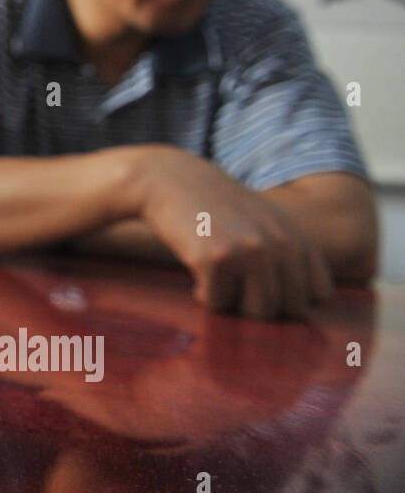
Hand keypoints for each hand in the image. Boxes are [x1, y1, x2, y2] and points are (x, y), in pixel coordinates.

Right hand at [131, 146, 333, 318]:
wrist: (173, 180)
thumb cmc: (218, 208)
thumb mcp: (268, 222)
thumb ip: (290, 254)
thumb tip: (303, 308)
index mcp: (299, 237)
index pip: (319, 294)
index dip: (291, 299)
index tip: (265, 288)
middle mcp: (280, 244)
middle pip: (288, 310)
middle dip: (261, 305)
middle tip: (237, 286)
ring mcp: (249, 251)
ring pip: (258, 313)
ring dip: (235, 304)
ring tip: (220, 283)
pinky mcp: (215, 259)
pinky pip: (218, 303)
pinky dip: (205, 295)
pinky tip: (199, 276)